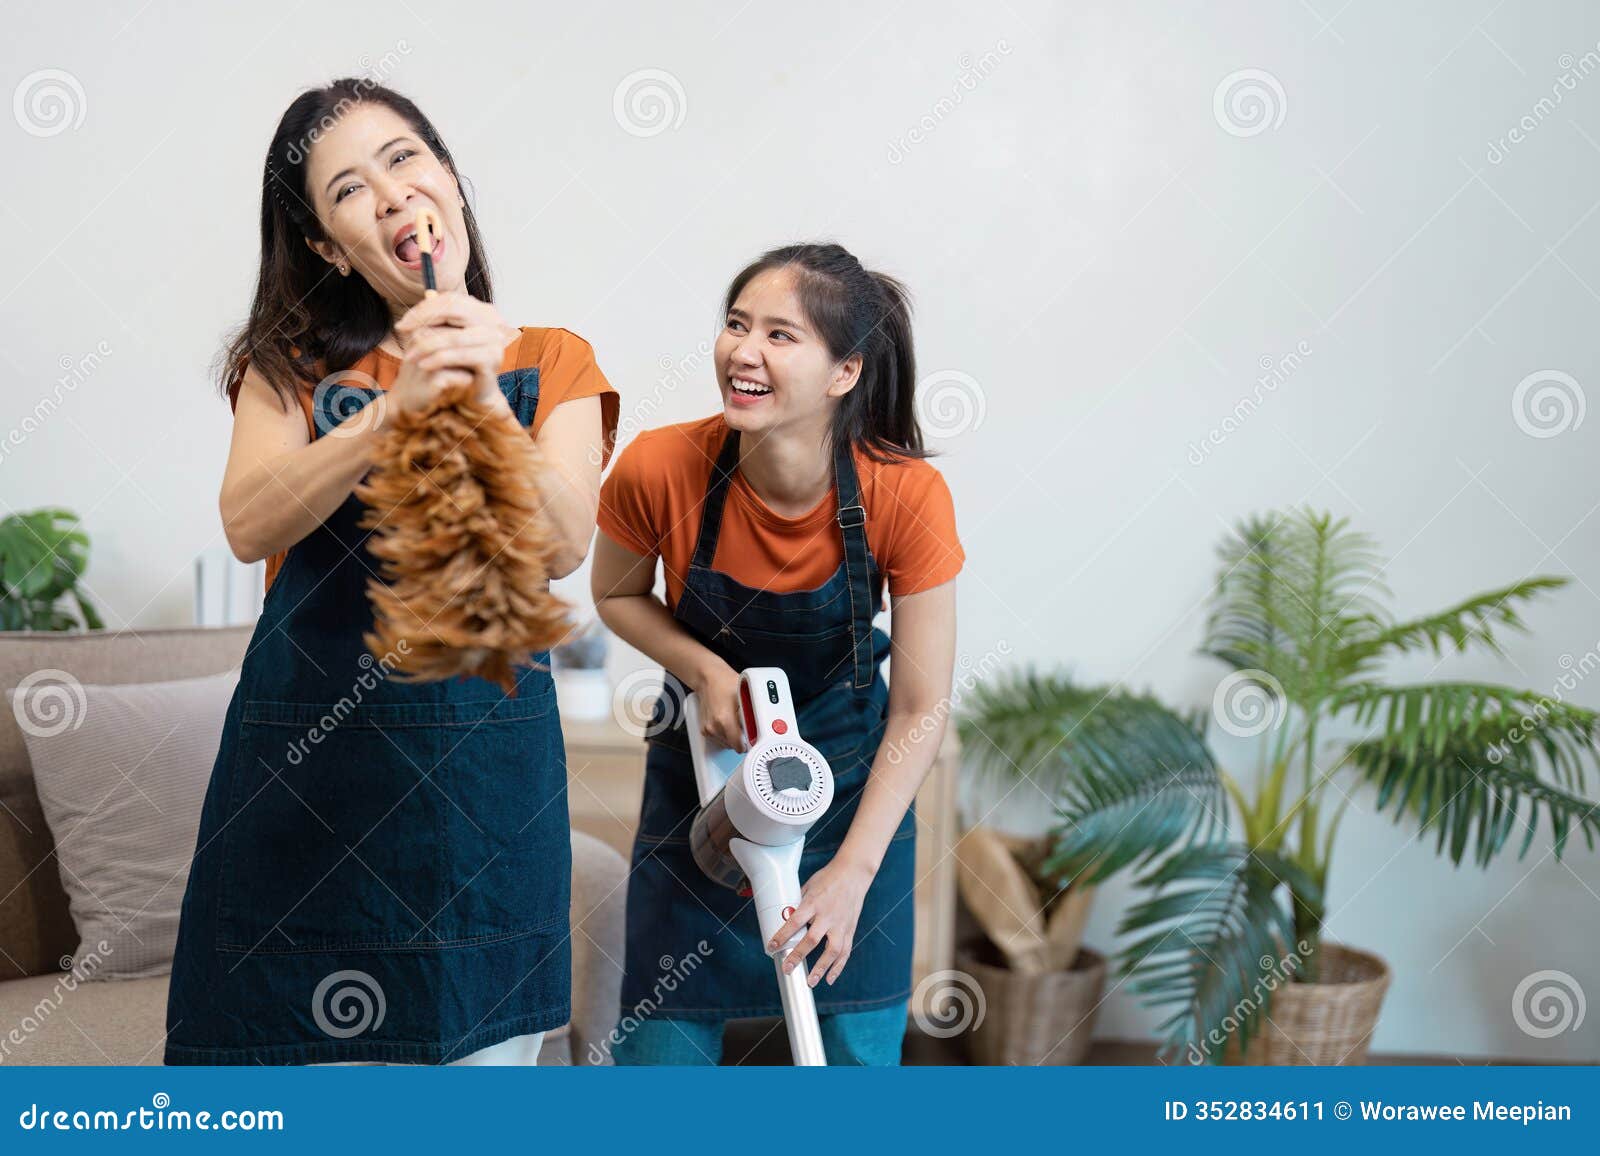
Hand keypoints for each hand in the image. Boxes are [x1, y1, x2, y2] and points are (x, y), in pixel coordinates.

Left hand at [393, 291, 520, 409]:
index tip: (403, 322)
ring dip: (426, 345)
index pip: (451, 300)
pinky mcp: (492, 359)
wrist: (475, 393)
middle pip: (453, 311)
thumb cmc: (458, 364)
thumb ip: (440, 316)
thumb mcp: (446, 336)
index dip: (425, 308)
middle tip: (402, 331)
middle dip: (423, 320)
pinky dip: (438, 360)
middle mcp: (493, 321)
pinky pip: (459, 356)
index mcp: (483, 311)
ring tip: (409, 355)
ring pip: (454, 336)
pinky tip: (423, 366)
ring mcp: (495, 340)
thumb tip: (428, 293)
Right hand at [690, 658, 745, 753]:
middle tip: (745, 724)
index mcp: (724, 720)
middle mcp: (714, 727)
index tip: (753, 738)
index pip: (739, 746)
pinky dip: (725, 735)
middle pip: (734, 746)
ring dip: (733, 737)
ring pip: (726, 744)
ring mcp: (708, 730)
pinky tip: (727, 722)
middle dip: (742, 738)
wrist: (707, 678)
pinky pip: (719, 740)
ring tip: (735, 721)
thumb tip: (760, 726)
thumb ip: (752, 713)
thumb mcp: (745, 695)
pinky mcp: (704, 730)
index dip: (749, 743)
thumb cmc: (725, 683)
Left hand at [769, 853, 875, 986]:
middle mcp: (828, 915)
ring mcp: (841, 924)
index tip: (772, 947)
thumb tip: (785, 918)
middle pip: (812, 940)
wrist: (853, 874)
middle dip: (798, 956)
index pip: (794, 922)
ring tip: (810, 981)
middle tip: (787, 968)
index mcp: (814, 903)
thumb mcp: (809, 886)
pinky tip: (829, 979)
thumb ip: (799, 904)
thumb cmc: (828, 878)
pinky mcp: (850, 929)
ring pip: (832, 950)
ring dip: (821, 967)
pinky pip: (845, 951)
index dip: (782, 936)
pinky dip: (838, 967)